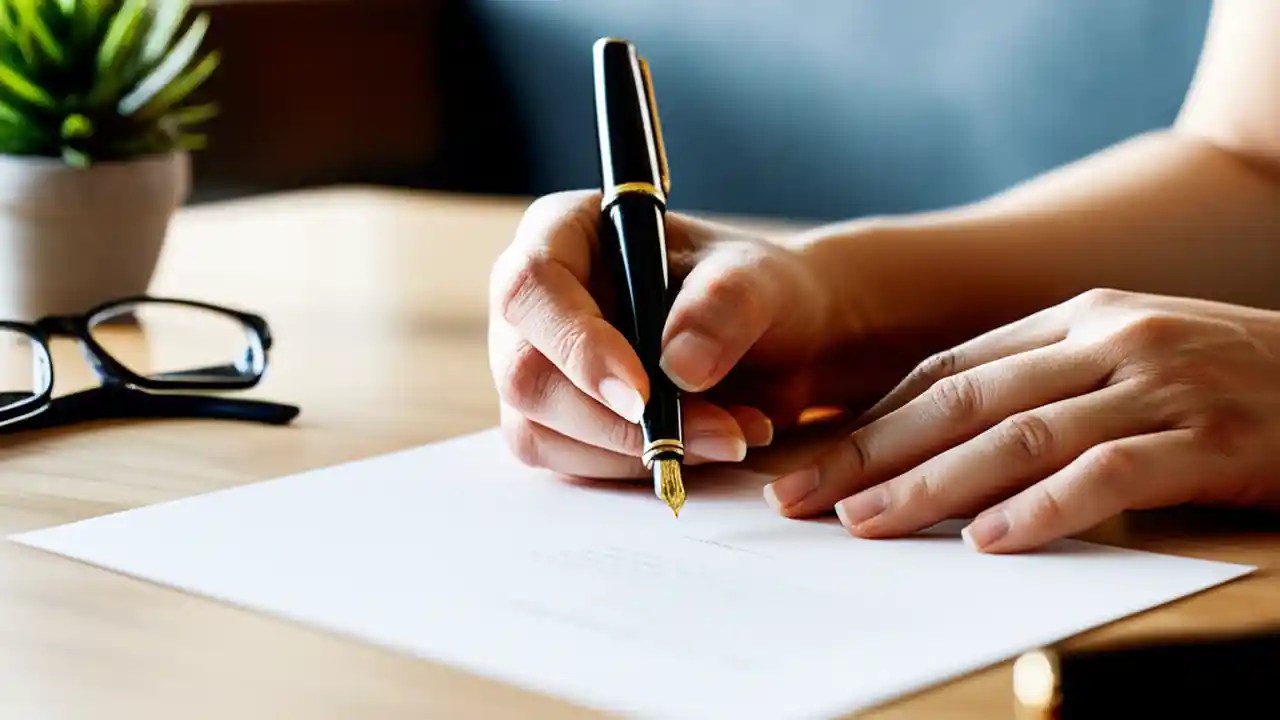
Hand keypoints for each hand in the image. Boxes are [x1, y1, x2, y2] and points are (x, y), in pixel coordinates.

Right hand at [489, 190, 835, 478]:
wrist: (775, 340)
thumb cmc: (752, 289)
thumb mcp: (758, 279)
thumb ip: (724, 306)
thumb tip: (677, 367)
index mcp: (564, 232)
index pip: (531, 285)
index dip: (577, 344)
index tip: (643, 394)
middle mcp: (535, 301)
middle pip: (524, 373)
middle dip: (613, 420)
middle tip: (712, 432)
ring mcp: (536, 364)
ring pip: (537, 429)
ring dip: (632, 451)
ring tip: (727, 435)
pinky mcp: (553, 420)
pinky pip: (566, 462)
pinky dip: (634, 467)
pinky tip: (699, 446)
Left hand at [764, 288, 1279, 551]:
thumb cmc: (1223, 381)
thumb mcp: (1124, 363)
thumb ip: (1042, 389)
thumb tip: (943, 446)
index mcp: (1075, 319)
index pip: (949, 372)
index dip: (874, 418)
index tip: (813, 460)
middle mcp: (1105, 340)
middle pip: (962, 402)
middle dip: (871, 453)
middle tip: (805, 496)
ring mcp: (1156, 384)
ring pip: (1019, 437)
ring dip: (931, 485)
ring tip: (868, 525)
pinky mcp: (1208, 436)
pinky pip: (1109, 475)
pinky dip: (1043, 509)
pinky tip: (989, 540)